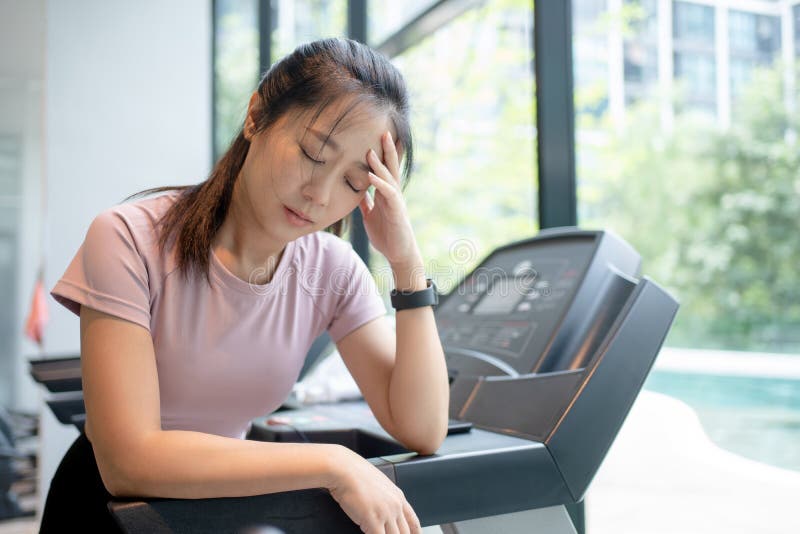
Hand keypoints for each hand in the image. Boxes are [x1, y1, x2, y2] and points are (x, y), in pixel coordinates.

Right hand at [327, 445, 420, 533]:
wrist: (344, 469)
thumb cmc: (355, 472)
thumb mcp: (377, 483)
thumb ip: (383, 497)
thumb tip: (380, 508)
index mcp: (398, 496)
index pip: (413, 521)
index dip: (415, 533)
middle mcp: (395, 506)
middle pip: (405, 533)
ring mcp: (386, 514)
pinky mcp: (373, 521)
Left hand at [359, 131, 420, 266]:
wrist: (398, 253)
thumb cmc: (386, 235)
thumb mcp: (371, 216)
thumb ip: (366, 203)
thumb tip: (359, 193)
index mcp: (387, 194)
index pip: (386, 170)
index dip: (383, 154)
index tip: (378, 137)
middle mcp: (393, 194)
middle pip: (392, 168)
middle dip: (388, 150)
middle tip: (384, 132)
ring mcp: (396, 202)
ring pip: (389, 178)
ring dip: (380, 164)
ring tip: (371, 150)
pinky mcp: (396, 211)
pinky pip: (388, 194)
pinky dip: (379, 184)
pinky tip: (370, 176)